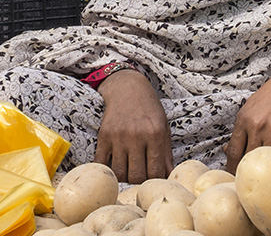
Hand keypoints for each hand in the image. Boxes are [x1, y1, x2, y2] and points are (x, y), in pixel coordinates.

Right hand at [95, 69, 172, 183]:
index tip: (153, 179)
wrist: (127, 88)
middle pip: (137, 176)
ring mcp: (119, 136)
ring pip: (120, 173)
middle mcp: (137, 136)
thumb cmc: (149, 109)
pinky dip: (106, 170)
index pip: (155, 172)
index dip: (155, 180)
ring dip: (124, 177)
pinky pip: (102, 163)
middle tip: (140, 175)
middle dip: (139, 181)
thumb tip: (169, 175)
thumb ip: (166, 153)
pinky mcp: (104, 135)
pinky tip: (112, 167)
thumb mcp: (163, 127)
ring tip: (128, 171)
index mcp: (156, 134)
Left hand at [224, 61, 270, 171]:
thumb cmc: (270, 97)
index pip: (234, 151)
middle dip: (246, 171)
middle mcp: (258, 125)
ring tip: (263, 175)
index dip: (231, 168)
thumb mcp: (248, 109)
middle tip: (247, 180)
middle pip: (249, 158)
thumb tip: (227, 151)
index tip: (231, 178)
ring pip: (266, 158)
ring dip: (264, 168)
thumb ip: (239, 131)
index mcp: (244, 120)